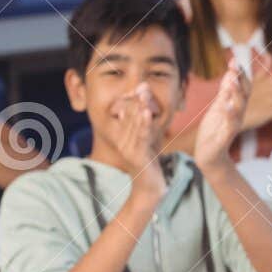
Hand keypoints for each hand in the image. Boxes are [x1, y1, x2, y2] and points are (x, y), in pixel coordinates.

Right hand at [112, 83, 165, 204]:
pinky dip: (143, 124)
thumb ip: (143, 126)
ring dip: (139, 108)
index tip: (141, 86)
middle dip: (136, 100)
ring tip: (143, 94)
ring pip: (133, 124)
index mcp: (122, 135)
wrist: (149, 185)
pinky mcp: (135, 154)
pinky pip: (140, 136)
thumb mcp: (145, 141)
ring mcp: (127, 147)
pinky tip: (146, 113)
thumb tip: (142, 108)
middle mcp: (122, 139)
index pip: (126, 114)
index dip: (133, 100)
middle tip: (143, 85)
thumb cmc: (148, 162)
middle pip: (129, 116)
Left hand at [192, 65, 249, 173]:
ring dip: (236, 94)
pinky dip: (229, 115)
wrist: (209, 156)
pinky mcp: (225, 137)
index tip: (234, 59)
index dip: (240, 73)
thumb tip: (231, 72)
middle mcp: (238, 114)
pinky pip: (230, 125)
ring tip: (232, 81)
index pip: (242, 87)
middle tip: (234, 65)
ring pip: (239, 108)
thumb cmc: (214, 131)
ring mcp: (232, 126)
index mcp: (235, 106)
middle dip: (240, 79)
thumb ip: (225, 91)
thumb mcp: (218, 107)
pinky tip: (227, 106)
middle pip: (244, 94)